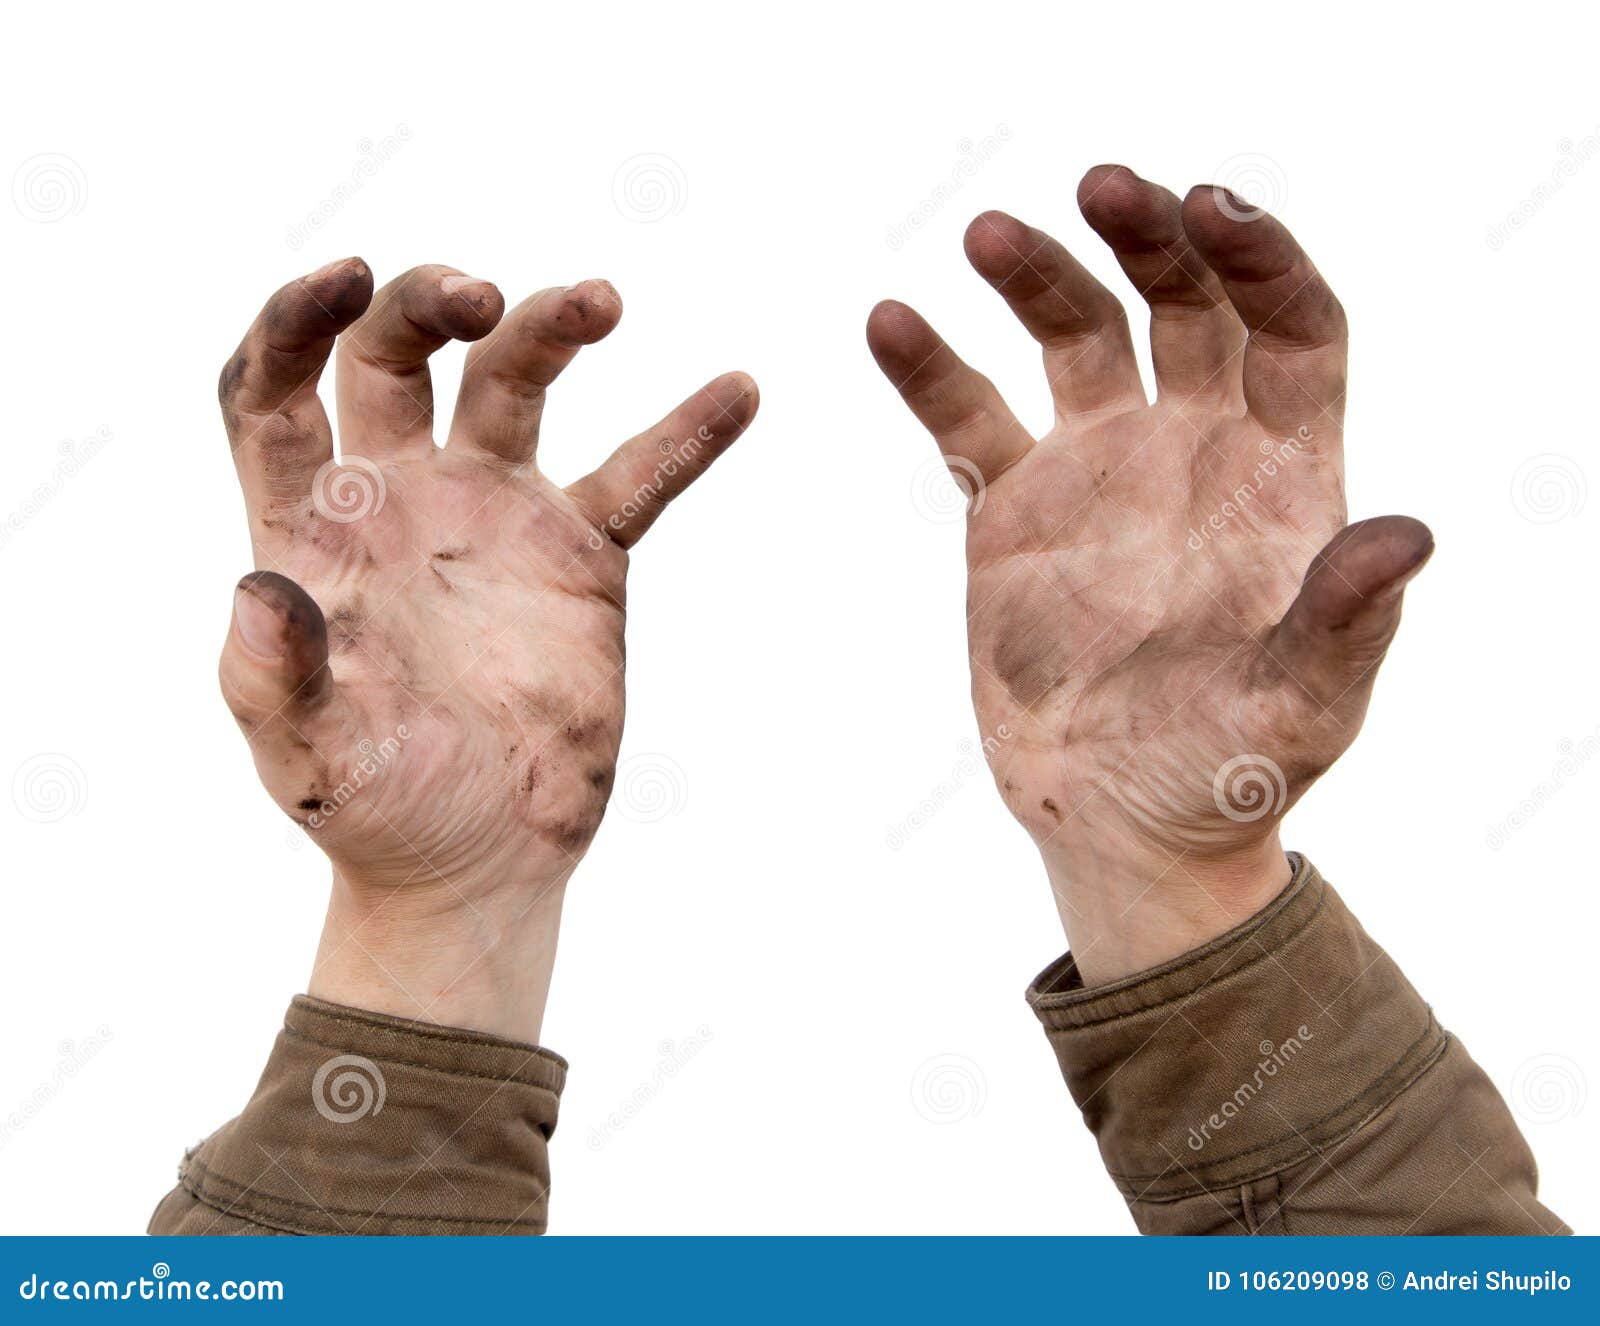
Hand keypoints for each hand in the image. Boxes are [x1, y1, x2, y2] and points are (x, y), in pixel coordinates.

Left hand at [218, 259, 756, 1036]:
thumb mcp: (310, 754)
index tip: (343, 279)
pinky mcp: (579, 556)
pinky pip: (637, 478)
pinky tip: (737, 394)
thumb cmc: (375, 808)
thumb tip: (263, 589)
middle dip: (427, 306)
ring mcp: (494, 517)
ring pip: (513, 386)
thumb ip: (274, 676)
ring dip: (550, 329)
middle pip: (393, 356)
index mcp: (317, 528)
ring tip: (600, 303)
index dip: (296, 321)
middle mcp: (399, 499)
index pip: (280, 391)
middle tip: (481, 299)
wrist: (481, 860)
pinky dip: (684, 436)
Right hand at [868, 167, 1429, 982]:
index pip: (1290, 329)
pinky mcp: (1011, 510)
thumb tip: (1405, 537)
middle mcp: (1192, 451)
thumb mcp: (1303, 707)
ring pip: (1075, 337)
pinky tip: (893, 325)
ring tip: (989, 235)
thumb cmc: (1228, 772)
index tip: (1208, 208)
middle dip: (1149, 236)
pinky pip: (969, 419)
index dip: (1260, 258)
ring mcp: (1096, 472)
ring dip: (1039, 275)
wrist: (1118, 822)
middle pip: (1183, 304)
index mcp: (1281, 477)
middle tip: (1102, 186)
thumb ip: (1345, 621)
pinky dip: (933, 370)